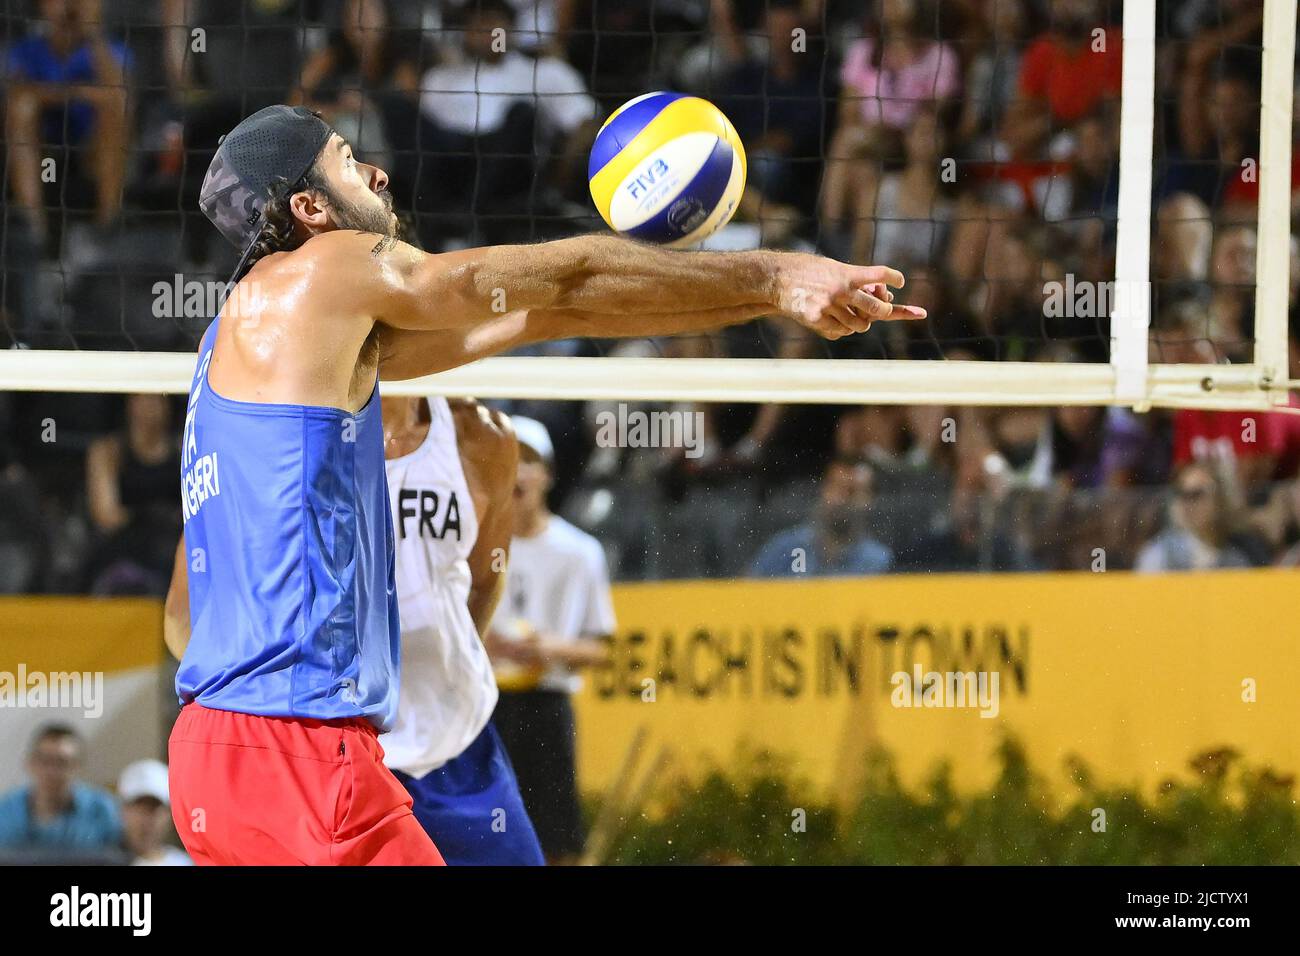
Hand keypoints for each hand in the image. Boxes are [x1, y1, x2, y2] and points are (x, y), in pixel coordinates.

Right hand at [772, 255, 926, 339]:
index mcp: (846, 274)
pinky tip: (835, 320)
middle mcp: (840, 291)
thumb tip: (881, 295)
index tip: (900, 282)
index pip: (879, 275)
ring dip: (862, 323)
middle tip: (884, 309)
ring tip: (856, 316)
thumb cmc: (807, 270)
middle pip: (877, 308)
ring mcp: (828, 307)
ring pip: (860, 325)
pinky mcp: (816, 320)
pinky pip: (840, 331)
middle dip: (885, 311)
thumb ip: (854, 280)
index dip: (894, 278)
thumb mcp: (833, 267)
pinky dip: (843, 329)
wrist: (776, 279)